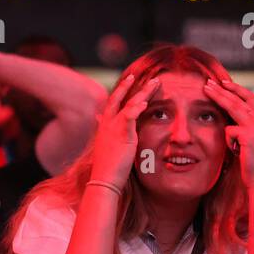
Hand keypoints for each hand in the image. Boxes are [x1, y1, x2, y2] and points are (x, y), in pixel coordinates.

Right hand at [89, 73, 159, 188]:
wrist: (104, 180)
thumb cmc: (107, 167)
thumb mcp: (105, 146)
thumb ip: (105, 132)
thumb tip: (98, 120)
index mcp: (104, 127)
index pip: (112, 104)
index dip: (121, 92)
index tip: (129, 81)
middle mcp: (107, 124)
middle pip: (118, 98)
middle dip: (128, 85)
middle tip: (137, 74)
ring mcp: (114, 128)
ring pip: (129, 104)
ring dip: (143, 93)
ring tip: (154, 83)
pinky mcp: (122, 135)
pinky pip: (129, 118)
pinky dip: (136, 109)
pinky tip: (144, 103)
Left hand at [203, 78, 253, 188]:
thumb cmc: (251, 164)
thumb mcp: (247, 143)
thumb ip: (240, 130)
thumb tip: (226, 122)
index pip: (249, 98)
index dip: (236, 89)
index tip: (222, 82)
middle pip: (240, 98)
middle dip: (223, 88)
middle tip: (209, 82)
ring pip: (234, 107)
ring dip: (219, 97)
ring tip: (205, 89)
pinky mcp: (249, 137)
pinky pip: (229, 131)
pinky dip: (228, 141)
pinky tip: (236, 151)